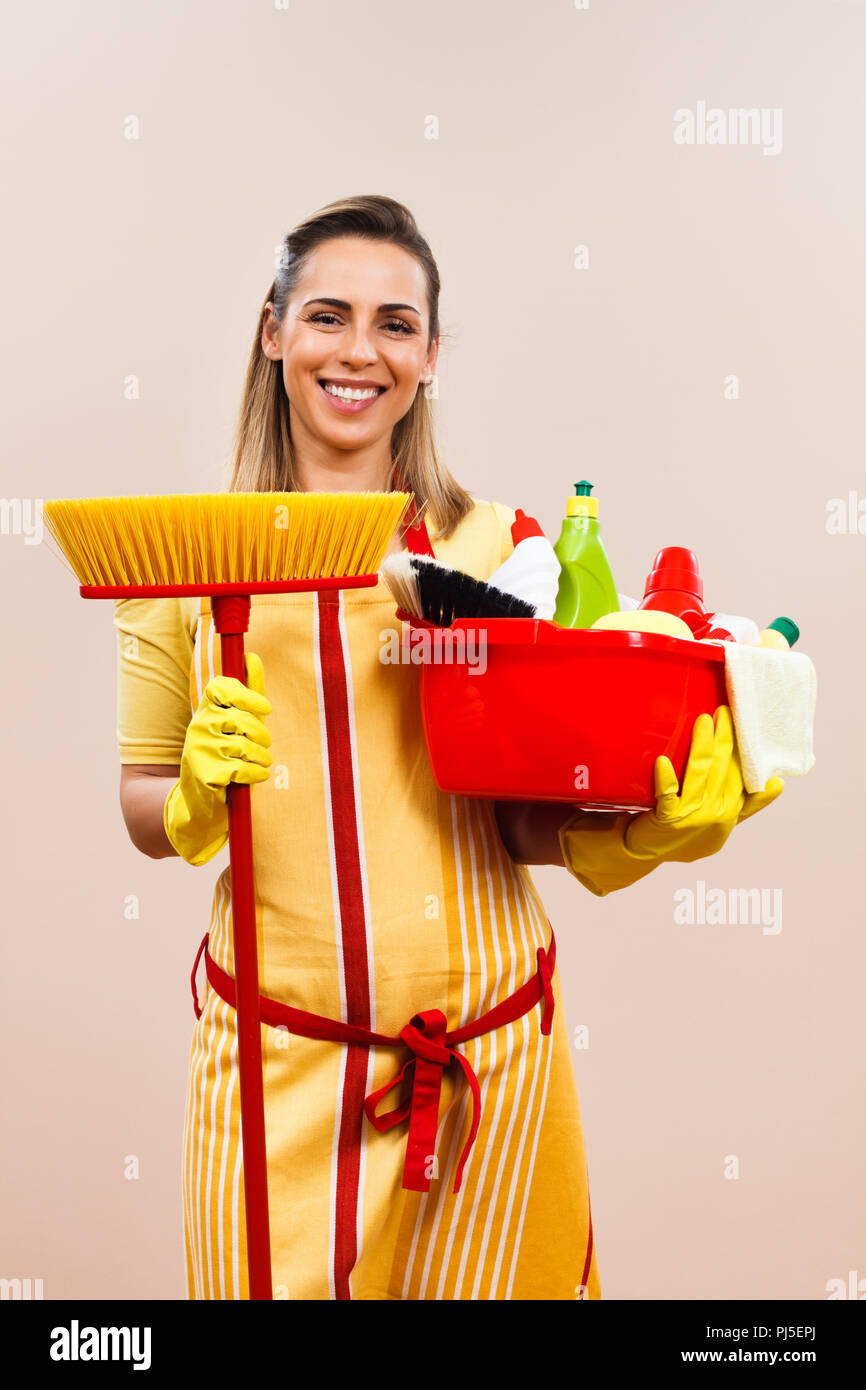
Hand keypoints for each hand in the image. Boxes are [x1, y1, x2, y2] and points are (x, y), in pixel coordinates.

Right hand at [163, 651, 271, 865]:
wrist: (199, 802)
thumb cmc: (225, 757)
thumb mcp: (236, 724)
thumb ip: (247, 694)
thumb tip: (252, 656)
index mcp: (205, 711)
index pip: (221, 688)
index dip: (247, 695)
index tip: (265, 708)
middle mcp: (198, 727)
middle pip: (240, 719)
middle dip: (261, 734)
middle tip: (264, 744)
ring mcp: (199, 751)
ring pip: (245, 746)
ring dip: (261, 758)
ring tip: (260, 763)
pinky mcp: (206, 774)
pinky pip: (243, 768)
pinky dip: (255, 774)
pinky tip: (254, 777)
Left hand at [624, 705, 782, 864]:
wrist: (649, 853)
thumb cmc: (684, 833)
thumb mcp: (723, 821)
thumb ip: (749, 803)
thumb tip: (778, 783)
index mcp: (730, 809)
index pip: (742, 773)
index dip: (743, 748)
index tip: (745, 722)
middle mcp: (715, 812)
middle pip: (723, 769)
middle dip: (725, 738)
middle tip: (724, 710)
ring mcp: (692, 817)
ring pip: (699, 775)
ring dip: (702, 747)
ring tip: (703, 721)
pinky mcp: (667, 821)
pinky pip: (667, 796)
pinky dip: (665, 778)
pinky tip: (662, 761)